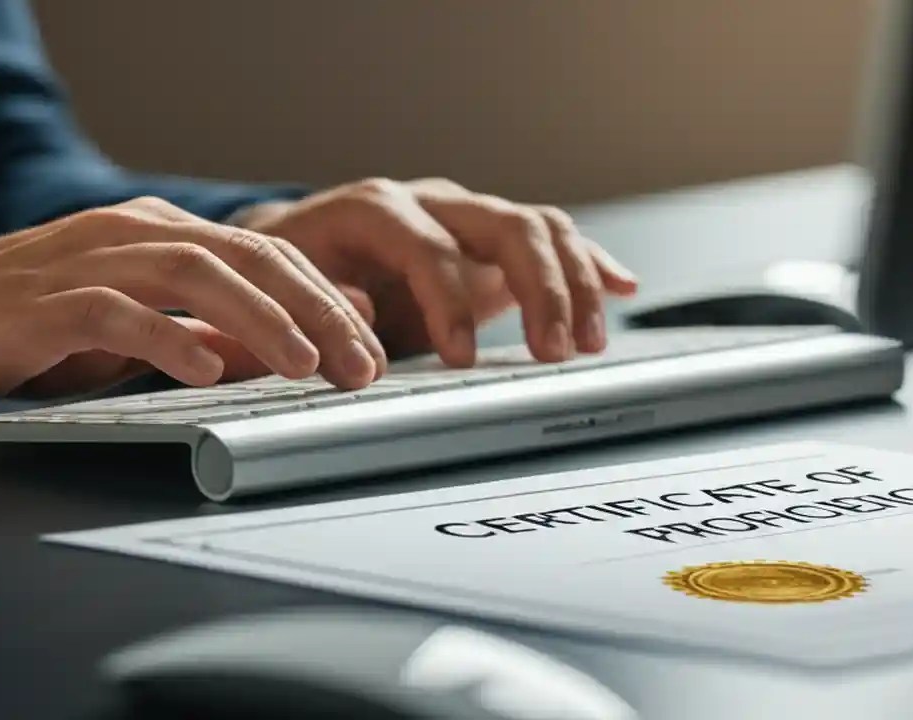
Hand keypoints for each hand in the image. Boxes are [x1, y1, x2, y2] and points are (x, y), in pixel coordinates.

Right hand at [0, 197, 385, 414]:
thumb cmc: (43, 326)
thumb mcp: (149, 327)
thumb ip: (221, 328)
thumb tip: (310, 337)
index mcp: (162, 233)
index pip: (265, 253)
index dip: (324, 298)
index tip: (371, 347)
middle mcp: (132, 232)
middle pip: (243, 255)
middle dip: (313, 308)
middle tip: (361, 361)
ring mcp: (86, 260)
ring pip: (190, 271)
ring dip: (258, 317)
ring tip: (306, 362)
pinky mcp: (42, 303)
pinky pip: (114, 312)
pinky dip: (166, 337)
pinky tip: (207, 367)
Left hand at [233, 178, 636, 365]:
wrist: (301, 248)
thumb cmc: (295, 275)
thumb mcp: (289, 293)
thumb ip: (320, 311)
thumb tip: (359, 325)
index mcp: (376, 210)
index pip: (428, 247)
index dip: (449, 302)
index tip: (461, 359)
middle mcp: (432, 201)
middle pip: (505, 224)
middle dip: (538, 289)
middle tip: (553, 354)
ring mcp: (468, 216)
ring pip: (540, 229)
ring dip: (574, 284)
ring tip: (588, 344)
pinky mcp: (494, 240)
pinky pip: (554, 239)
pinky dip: (590, 263)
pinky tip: (623, 287)